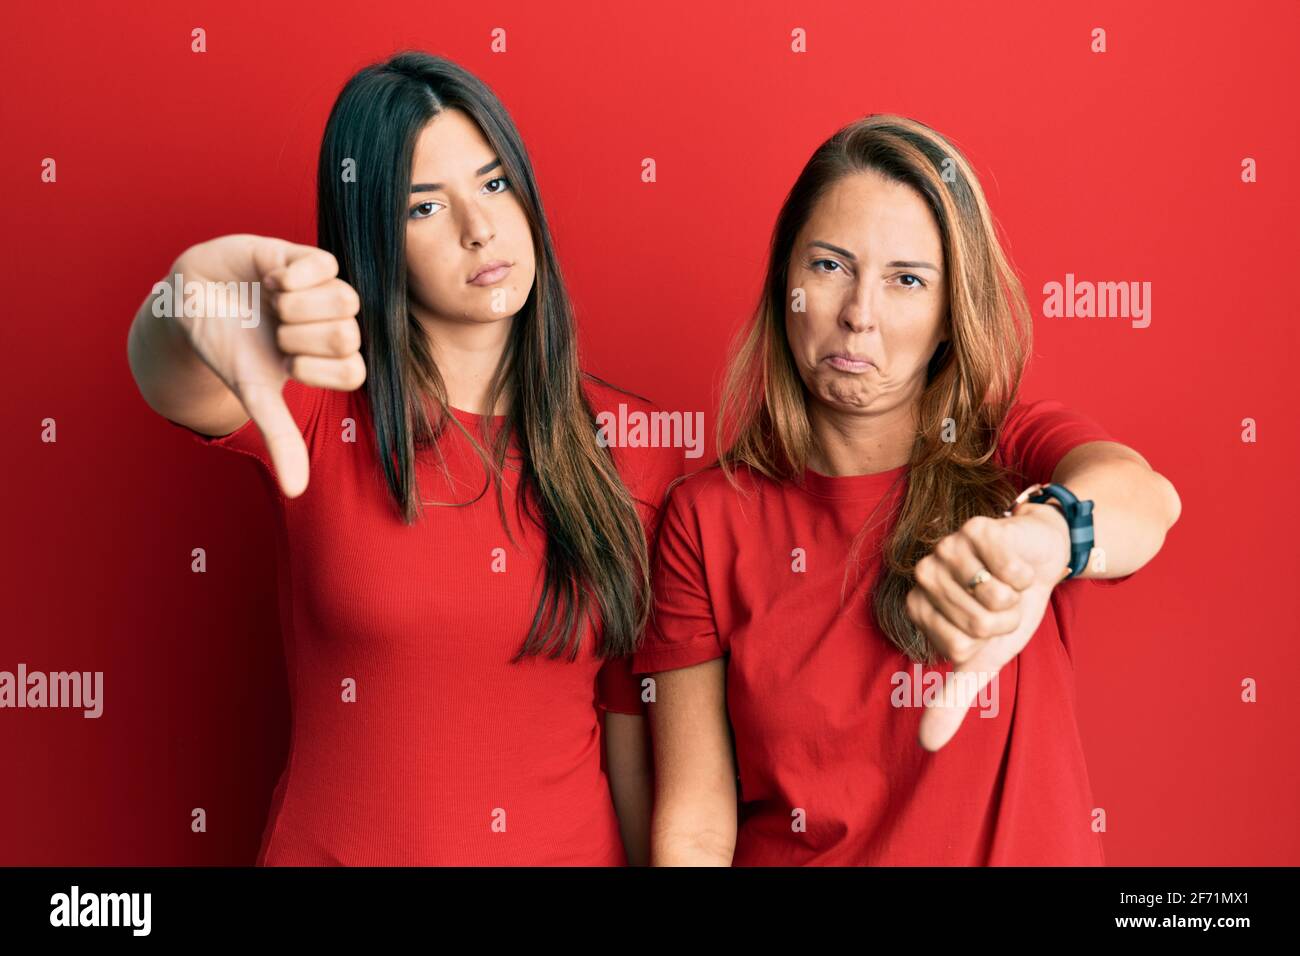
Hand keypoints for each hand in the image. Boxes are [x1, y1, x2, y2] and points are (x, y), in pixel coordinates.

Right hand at [168, 234, 364, 496]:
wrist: (191, 302)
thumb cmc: (228, 349)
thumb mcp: (254, 394)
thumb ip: (281, 437)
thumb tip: (296, 492)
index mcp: (331, 358)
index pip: (355, 371)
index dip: (315, 369)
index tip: (284, 363)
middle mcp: (334, 324)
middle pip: (349, 336)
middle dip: (300, 338)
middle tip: (273, 331)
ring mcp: (324, 290)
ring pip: (345, 300)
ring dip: (297, 307)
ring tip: (271, 303)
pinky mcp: (307, 258)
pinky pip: (326, 264)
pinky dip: (294, 275)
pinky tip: (270, 278)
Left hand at [905, 502, 1070, 750]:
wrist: (1038, 561)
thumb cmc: (1007, 609)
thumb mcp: (984, 659)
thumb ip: (954, 698)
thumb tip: (927, 744)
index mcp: (918, 607)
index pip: (958, 647)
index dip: (987, 642)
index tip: (986, 624)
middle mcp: (924, 575)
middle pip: (977, 624)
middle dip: (1003, 619)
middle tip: (1002, 601)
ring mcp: (946, 547)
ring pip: (993, 599)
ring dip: (1015, 596)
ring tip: (1008, 583)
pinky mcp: (975, 528)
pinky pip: (1009, 570)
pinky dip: (1025, 574)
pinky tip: (1016, 564)